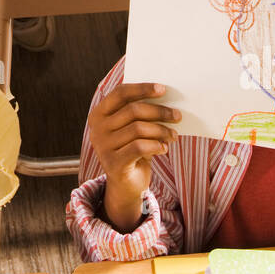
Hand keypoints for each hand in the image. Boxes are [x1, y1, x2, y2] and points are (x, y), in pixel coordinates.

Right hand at [88, 81, 179, 231]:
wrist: (125, 185)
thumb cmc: (132, 150)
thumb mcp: (133, 129)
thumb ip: (140, 114)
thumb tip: (164, 98)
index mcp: (99, 114)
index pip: (120, 93)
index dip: (142, 89)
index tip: (163, 89)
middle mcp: (97, 129)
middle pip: (132, 110)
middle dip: (159, 111)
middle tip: (177, 116)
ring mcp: (103, 147)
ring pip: (138, 129)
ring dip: (161, 130)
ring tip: (173, 135)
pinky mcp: (113, 164)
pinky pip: (139, 147)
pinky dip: (156, 145)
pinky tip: (164, 148)